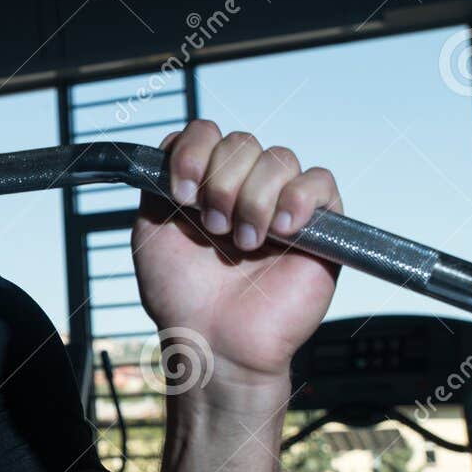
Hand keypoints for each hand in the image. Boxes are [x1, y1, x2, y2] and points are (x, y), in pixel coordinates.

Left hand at [131, 121, 341, 384]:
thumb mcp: (151, 228)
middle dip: (221, 183)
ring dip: (254, 199)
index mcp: (204, 183)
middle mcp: (243, 187)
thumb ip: (158, 180)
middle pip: (242, 141)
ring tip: (244, 243)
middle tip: (214, 228)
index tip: (182, 195)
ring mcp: (281, 203)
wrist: (213, 338)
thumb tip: (174, 143)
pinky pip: (320, 181)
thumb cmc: (181, 293)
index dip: (193, 153)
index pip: (206, 133)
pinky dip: (298, 198)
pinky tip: (281, 230)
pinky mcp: (320, 226)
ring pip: (279, 158)